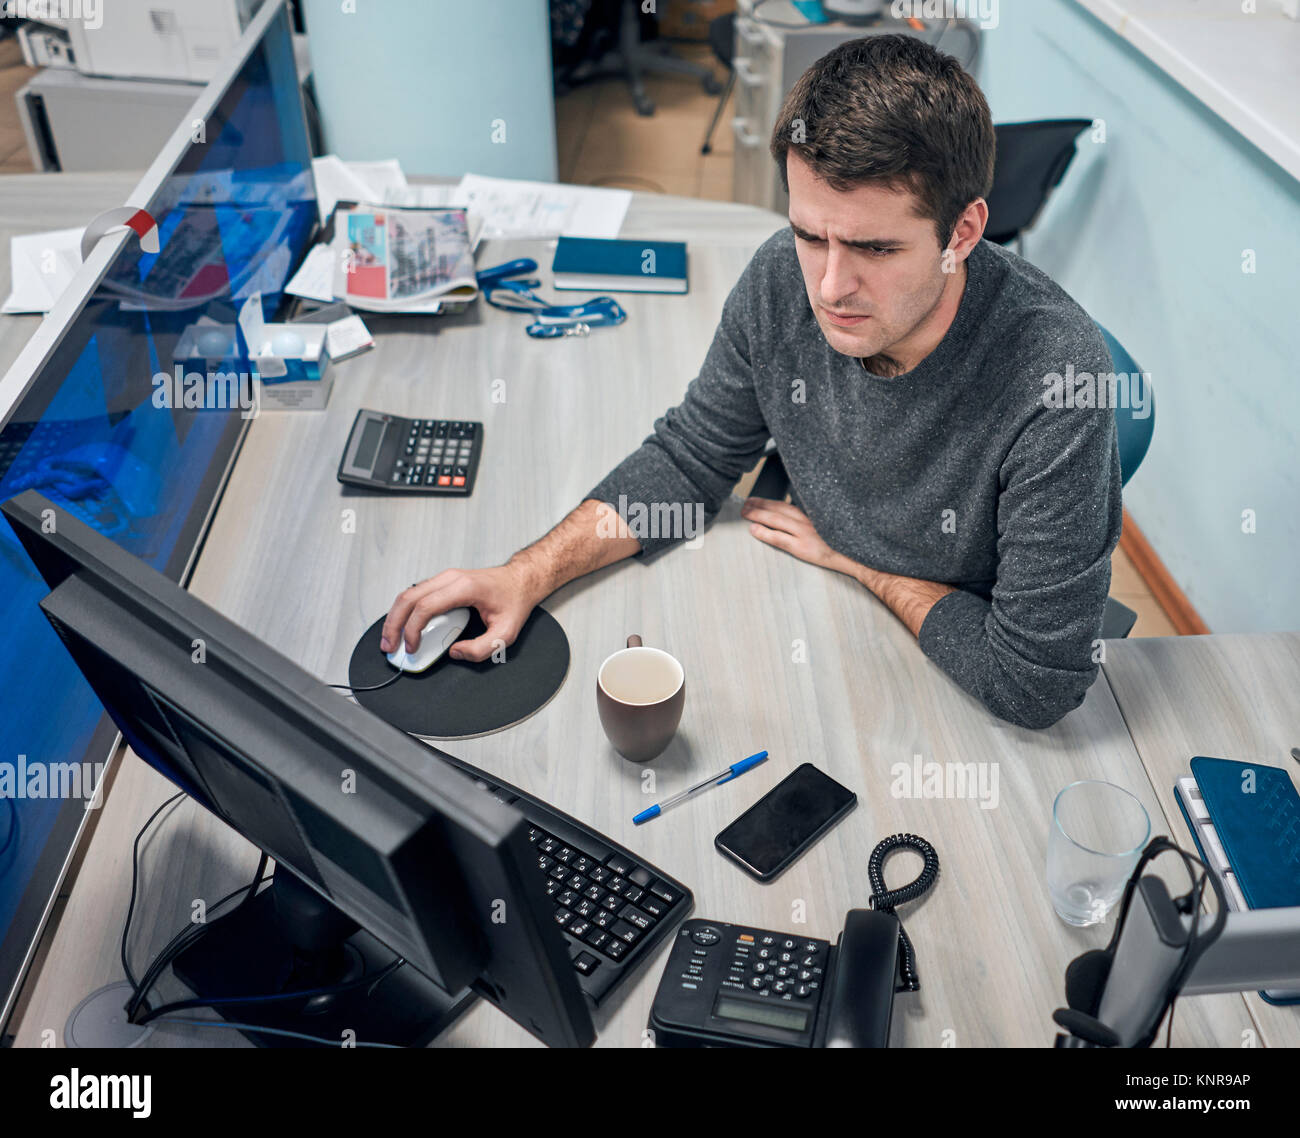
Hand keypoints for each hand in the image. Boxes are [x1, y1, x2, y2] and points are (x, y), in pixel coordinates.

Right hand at [380, 563, 540, 662]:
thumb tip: (455, 652)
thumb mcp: (506, 633)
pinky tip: (402, 627)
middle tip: (389, 646)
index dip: (413, 629)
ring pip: (408, 594)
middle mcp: (450, 578)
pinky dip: (404, 612)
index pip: (426, 606)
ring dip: (395, 617)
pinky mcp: (443, 583)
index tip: (412, 647)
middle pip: (408, 598)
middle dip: (394, 624)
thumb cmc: (513, 600)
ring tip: (390, 639)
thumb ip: (481, 648)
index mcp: (464, 587)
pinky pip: (416, 595)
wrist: (520, 580)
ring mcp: (445, 578)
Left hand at [741, 497, 846, 572]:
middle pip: (778, 508)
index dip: (769, 501)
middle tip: (745, 503)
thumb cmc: (844, 543)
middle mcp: (809, 519)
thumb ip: (812, 520)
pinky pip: (779, 538)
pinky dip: (765, 533)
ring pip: (776, 519)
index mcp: (814, 513)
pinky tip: (754, 529)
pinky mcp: (803, 548)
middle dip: (759, 504)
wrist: (857, 557)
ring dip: (758, 514)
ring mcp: (805, 533)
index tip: (755, 499)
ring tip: (745, 512)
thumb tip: (793, 520)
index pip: (786, 504)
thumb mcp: (829, 525)